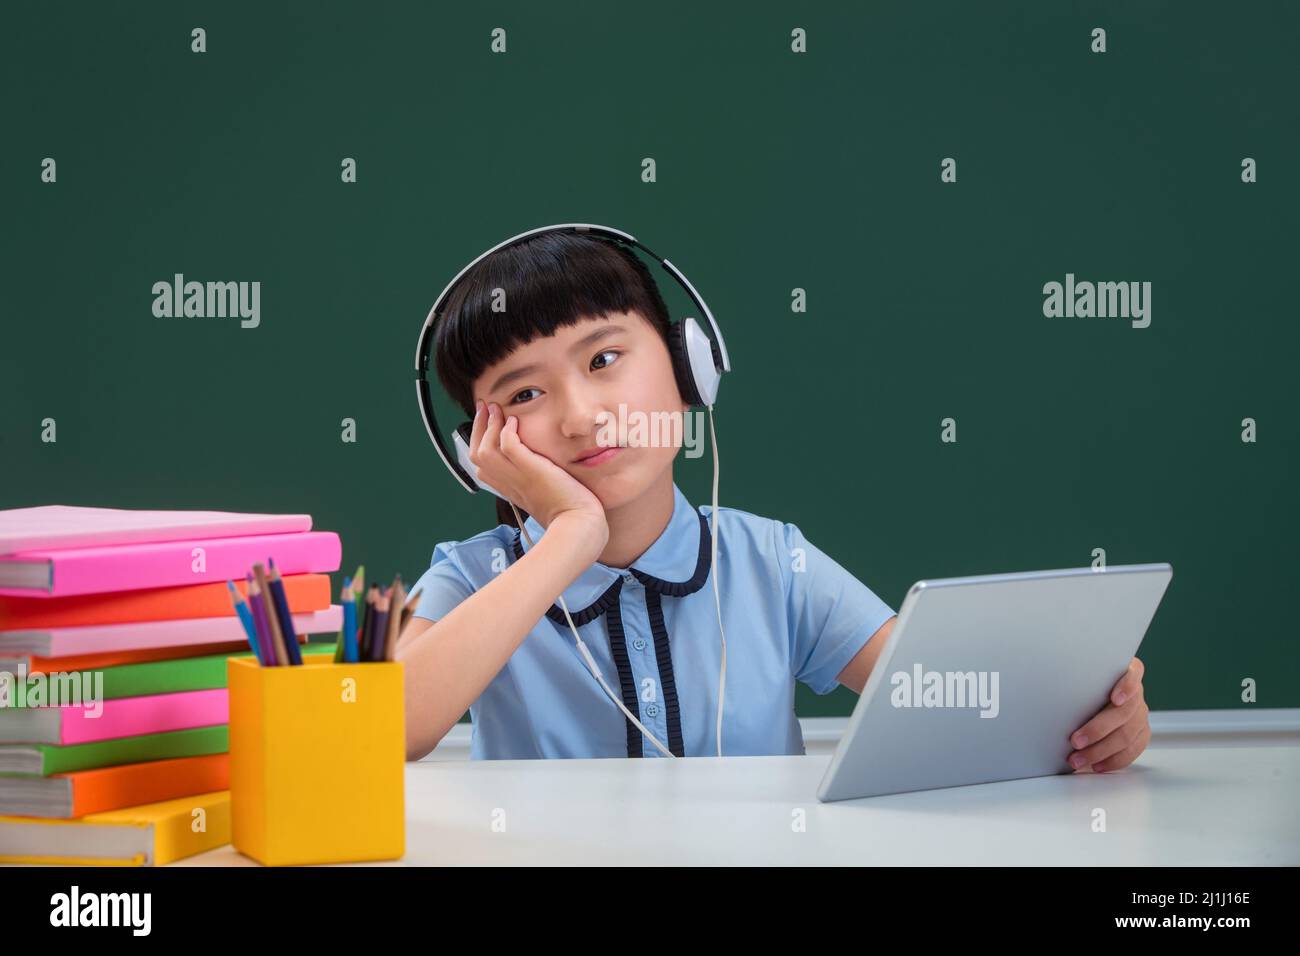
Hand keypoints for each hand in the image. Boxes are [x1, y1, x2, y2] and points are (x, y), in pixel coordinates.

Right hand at [467, 401, 607, 545]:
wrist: (580, 526)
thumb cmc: (571, 515)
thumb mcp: (547, 496)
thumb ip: (537, 481)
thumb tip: (541, 466)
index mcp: (511, 490)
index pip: (482, 465)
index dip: (479, 441)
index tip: (486, 423)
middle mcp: (509, 484)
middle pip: (477, 455)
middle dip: (477, 428)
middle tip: (483, 407)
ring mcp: (519, 478)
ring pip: (485, 450)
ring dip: (488, 425)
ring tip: (496, 408)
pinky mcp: (533, 472)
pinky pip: (509, 447)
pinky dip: (507, 431)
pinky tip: (515, 421)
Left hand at [1068, 657, 1149, 772]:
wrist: (1092, 693)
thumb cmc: (1081, 683)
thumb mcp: (1078, 675)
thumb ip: (1075, 679)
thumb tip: (1048, 686)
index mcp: (1124, 671)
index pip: (1132, 674)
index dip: (1126, 687)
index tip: (1114, 699)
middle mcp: (1136, 693)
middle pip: (1124, 713)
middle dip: (1097, 729)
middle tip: (1075, 741)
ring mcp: (1140, 713)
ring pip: (1126, 736)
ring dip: (1100, 751)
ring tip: (1077, 759)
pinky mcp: (1142, 732)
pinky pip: (1132, 750)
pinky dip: (1113, 760)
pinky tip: (1097, 766)